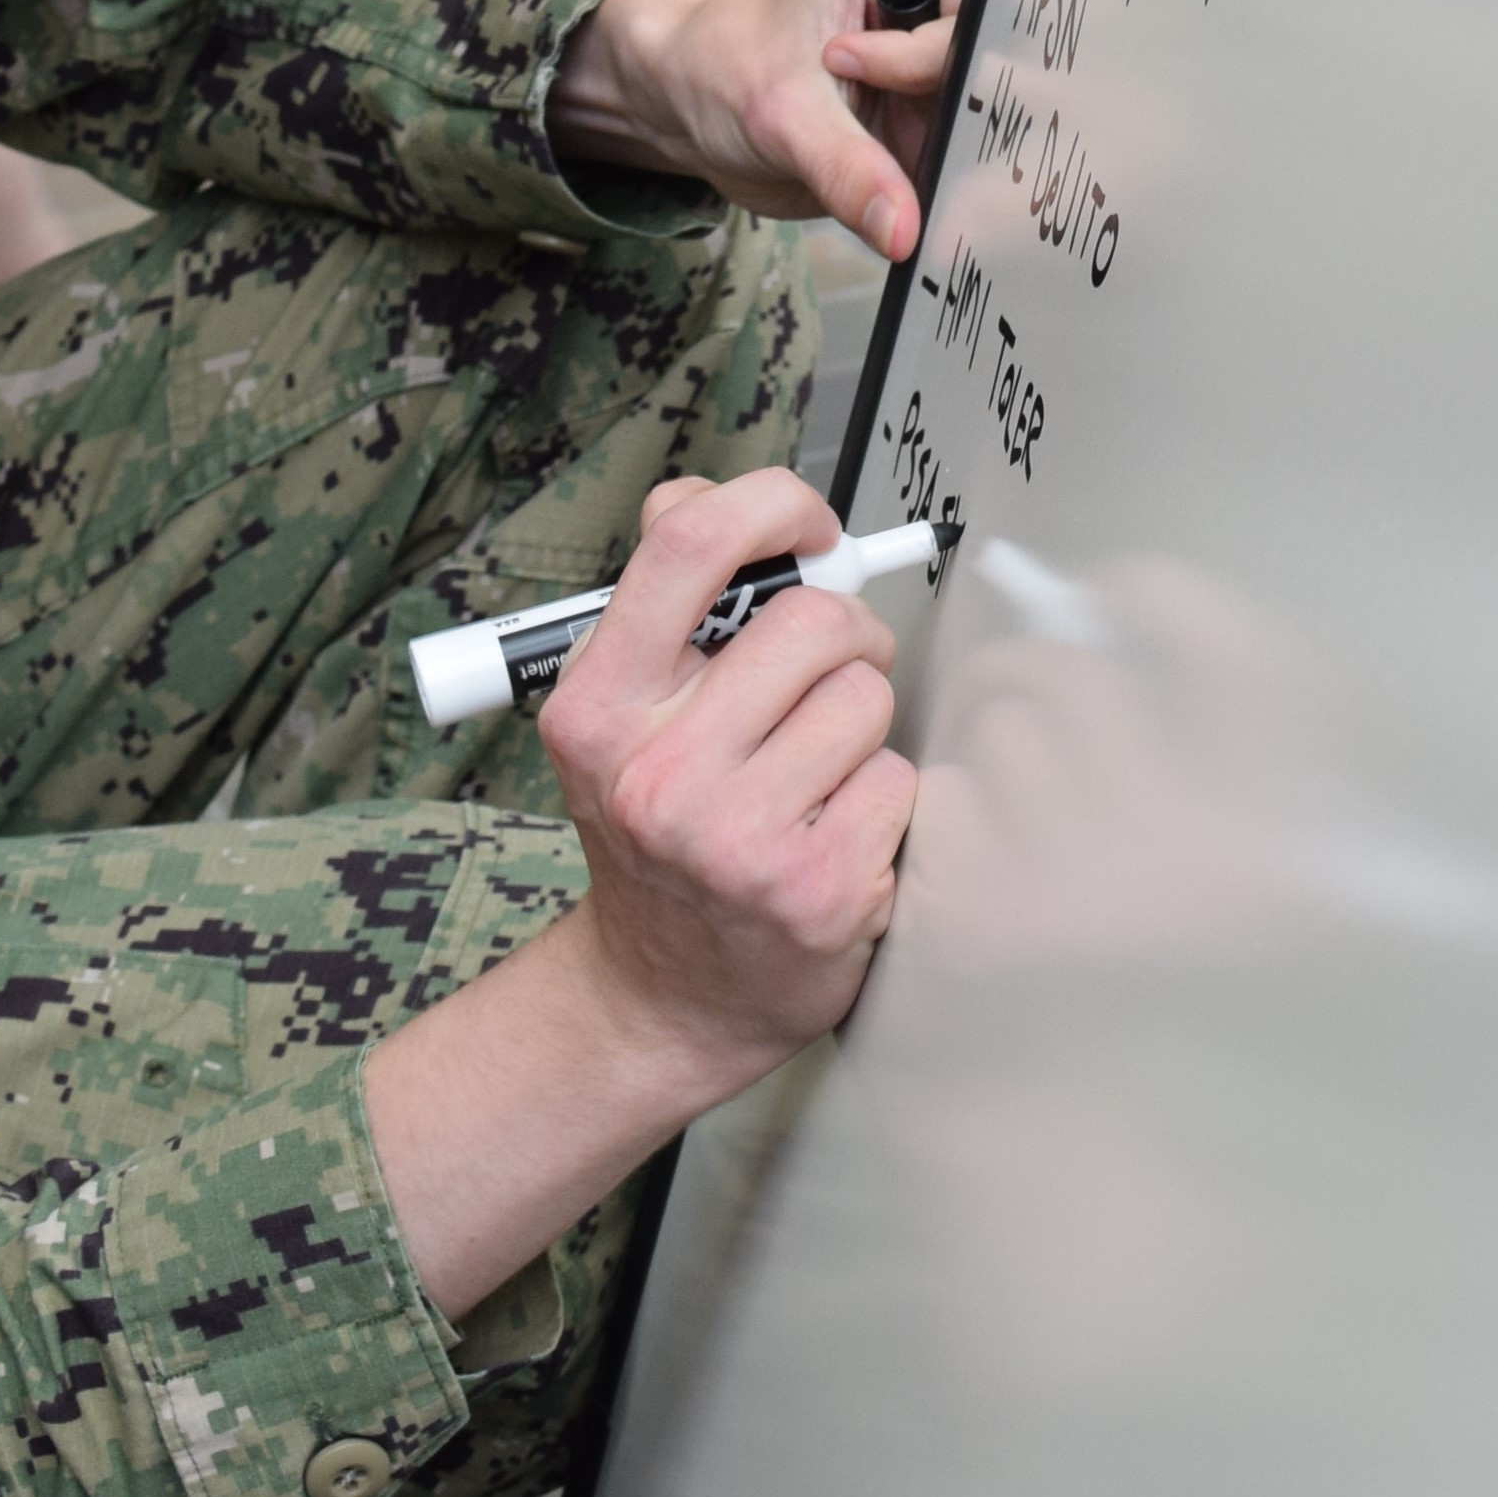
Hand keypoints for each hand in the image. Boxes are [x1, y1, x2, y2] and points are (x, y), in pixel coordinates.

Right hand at [538, 468, 918, 1078]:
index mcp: (598, 708)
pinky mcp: (818, 889)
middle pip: (813, 621)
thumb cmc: (654, 837)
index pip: (688, 544)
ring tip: (811, 774)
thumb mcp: (619, 716)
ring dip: (859, 727)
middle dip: (842, 638)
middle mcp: (658, 772)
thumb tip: (717, 499)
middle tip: (822, 679)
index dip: (770, 505)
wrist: (662, 996)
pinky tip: (833, 832)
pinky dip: (882, 799)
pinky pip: (899, 779)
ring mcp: (737, 837)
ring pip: (866, 699)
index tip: (804, 526)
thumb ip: (666, 609)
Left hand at [547, 0, 978, 261]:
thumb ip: (848, 170)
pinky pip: (980, 149)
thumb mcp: (779, 115)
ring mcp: (956, 49)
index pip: (974, 11)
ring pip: (1007, 114)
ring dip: (975, 164)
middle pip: (1008, 64)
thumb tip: (905, 231)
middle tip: (923, 162)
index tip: (849, 70)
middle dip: (974, 123)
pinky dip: (963, 183)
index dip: (930, 63)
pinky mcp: (949, 103)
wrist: (692, 98)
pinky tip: (938, 210)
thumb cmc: (724, 66)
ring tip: (926, 187)